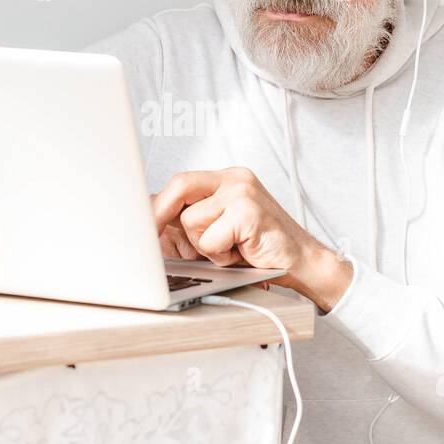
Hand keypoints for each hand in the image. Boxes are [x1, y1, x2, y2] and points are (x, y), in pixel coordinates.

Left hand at [151, 167, 352, 311]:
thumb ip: (190, 222)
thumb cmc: (261, 251)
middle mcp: (235, 179)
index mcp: (227, 179)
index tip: (139, 224)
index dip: (156, 204)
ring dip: (202, 246)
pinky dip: (218, 255)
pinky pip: (209, 238)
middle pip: (179, 187)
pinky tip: (240, 254)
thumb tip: (149, 225)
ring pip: (190, 220)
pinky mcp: (248, 211)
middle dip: (160, 216)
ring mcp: (243, 192)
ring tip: (228, 250)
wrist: (304, 264)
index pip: (180, 182)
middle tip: (151, 239)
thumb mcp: (221, 231)